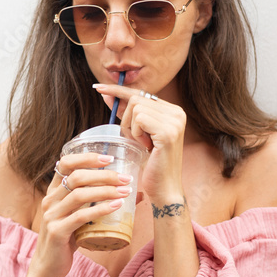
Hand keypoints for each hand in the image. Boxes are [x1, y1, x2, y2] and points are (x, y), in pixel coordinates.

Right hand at [30, 152, 131, 276]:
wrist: (49, 266)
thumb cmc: (67, 239)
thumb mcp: (80, 217)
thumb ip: (99, 203)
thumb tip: (135, 194)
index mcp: (53, 192)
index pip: (65, 163)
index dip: (87, 157)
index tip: (109, 158)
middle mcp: (50, 200)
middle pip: (76, 177)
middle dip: (104, 174)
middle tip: (125, 178)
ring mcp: (52, 215)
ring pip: (79, 194)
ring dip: (105, 190)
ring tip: (125, 191)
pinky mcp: (57, 231)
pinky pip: (81, 216)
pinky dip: (100, 209)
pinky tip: (116, 206)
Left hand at [93, 83, 185, 203]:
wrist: (164, 189)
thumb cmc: (151, 164)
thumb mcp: (137, 134)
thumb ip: (125, 114)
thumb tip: (106, 94)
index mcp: (173, 111)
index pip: (141, 93)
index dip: (119, 90)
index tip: (98, 87)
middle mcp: (177, 112)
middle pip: (136, 99)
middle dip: (126, 120)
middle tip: (135, 140)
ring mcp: (175, 121)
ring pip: (136, 108)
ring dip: (131, 128)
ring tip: (143, 144)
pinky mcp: (168, 131)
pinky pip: (139, 119)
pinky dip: (136, 133)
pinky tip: (146, 147)